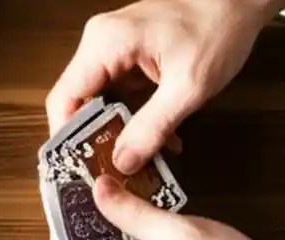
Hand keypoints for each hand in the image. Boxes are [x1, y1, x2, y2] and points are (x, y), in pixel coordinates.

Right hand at [46, 0, 284, 174]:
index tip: (81, 165)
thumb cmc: (220, 28)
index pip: (64, 98)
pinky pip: (115, 91)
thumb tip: (122, 162)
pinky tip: (150, 134)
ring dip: (115, 129)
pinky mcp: (126, 53)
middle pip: (77, 101)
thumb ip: (152, 128)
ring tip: (136, 155)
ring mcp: (111, 46)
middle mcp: (100, 42)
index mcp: (106, 43)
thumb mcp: (189, 87)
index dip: (67, 136)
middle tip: (111, 167)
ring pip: (96, 100)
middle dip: (94, 137)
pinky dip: (129, 115)